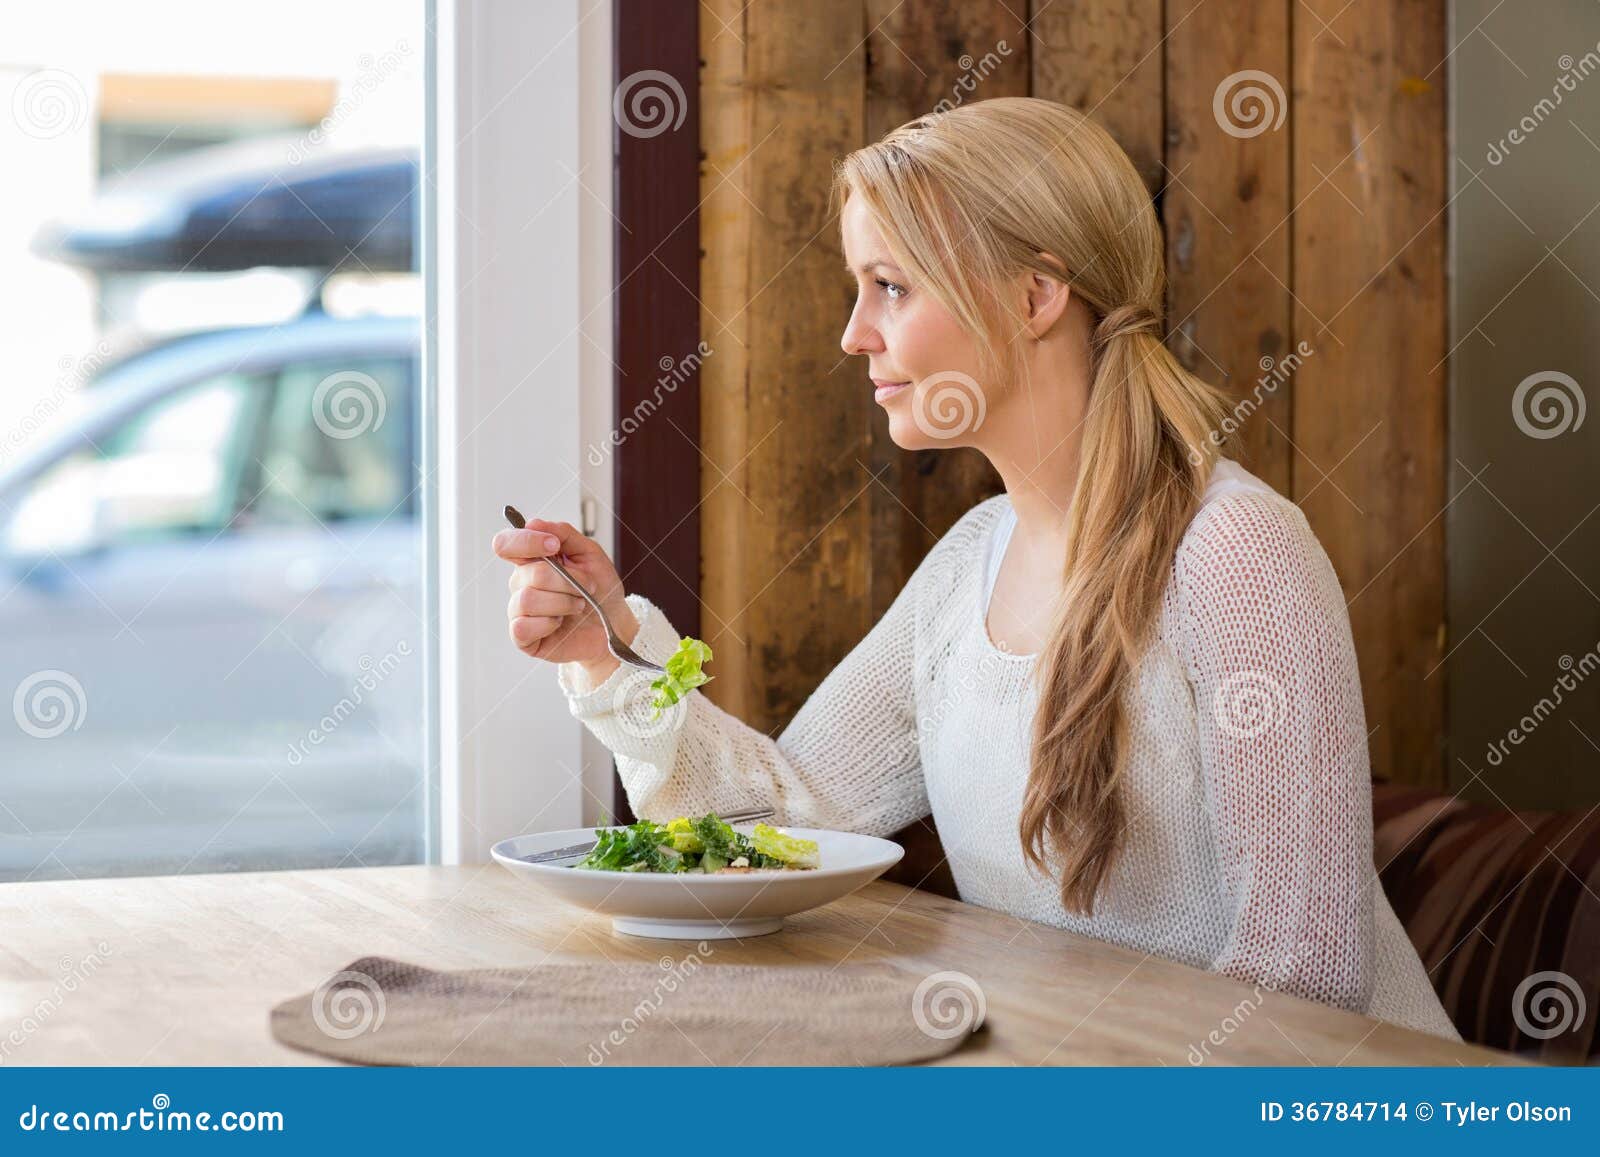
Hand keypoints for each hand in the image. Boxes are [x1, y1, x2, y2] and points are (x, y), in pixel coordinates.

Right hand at [493, 518, 636, 682]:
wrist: (614, 624)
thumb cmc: (600, 589)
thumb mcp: (589, 554)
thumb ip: (563, 534)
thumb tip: (533, 523)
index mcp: (532, 560)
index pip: (506, 544)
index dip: (526, 541)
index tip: (554, 546)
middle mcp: (521, 583)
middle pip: (529, 573)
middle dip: (567, 580)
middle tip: (587, 587)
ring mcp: (519, 611)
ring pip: (528, 599)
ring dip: (563, 602)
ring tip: (578, 605)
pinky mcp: (522, 637)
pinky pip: (523, 627)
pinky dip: (549, 623)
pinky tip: (560, 624)